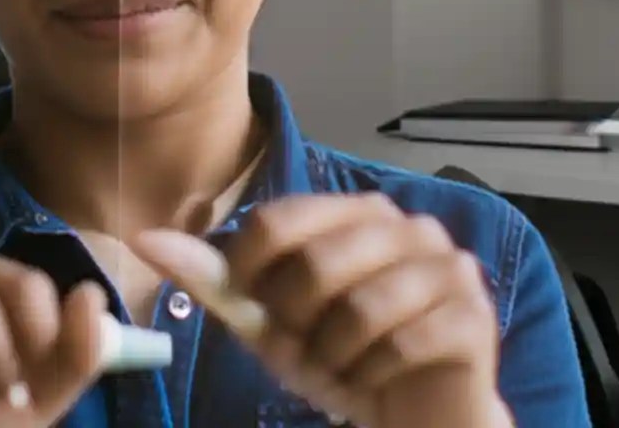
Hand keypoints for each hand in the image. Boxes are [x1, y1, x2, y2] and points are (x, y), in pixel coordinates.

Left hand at [135, 193, 509, 427]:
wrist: (421, 413)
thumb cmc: (344, 358)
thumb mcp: (270, 323)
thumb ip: (216, 280)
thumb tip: (145, 239)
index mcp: (355, 211)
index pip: (276, 221)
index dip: (246, 273)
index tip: (249, 309)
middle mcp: (408, 225)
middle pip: (315, 265)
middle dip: (295, 325)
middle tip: (306, 349)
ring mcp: (448, 266)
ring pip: (358, 309)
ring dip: (334, 358)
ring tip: (344, 368)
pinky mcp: (473, 315)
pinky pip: (400, 345)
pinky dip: (373, 376)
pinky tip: (379, 379)